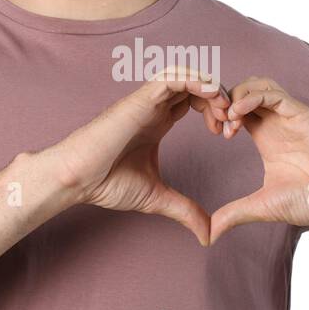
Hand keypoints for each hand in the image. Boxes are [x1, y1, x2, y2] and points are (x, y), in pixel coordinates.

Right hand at [50, 66, 240, 245]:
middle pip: (196, 84)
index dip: (216, 111)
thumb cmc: (107, 183)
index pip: (195, 101)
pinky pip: (172, 77)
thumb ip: (185, 211)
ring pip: (187, 74)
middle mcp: (154, 106)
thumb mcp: (157, 198)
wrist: (78, 178)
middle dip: (219, 98)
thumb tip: (207, 235)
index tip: (225, 134)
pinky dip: (194, 80)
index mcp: (158, 121)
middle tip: (230, 122)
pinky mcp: (140, 99)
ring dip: (210, 86)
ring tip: (223, 107)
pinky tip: (210, 94)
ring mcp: (147, 100)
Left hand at [208, 76, 308, 244]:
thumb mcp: (264, 206)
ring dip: (237, 95)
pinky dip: (251, 98)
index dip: (221, 114)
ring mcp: (291, 116)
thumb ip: (236, 213)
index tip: (215, 133)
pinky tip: (239, 115)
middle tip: (218, 122)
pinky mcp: (303, 115)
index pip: (238, 108)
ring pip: (259, 84)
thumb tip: (210, 235)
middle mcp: (278, 122)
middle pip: (245, 89)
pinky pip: (274, 94)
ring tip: (229, 118)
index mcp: (267, 136)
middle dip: (225, 99)